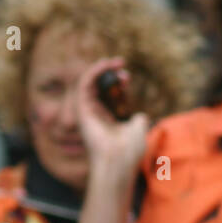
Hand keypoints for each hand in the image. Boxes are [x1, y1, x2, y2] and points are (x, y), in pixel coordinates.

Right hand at [75, 57, 149, 185]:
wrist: (119, 160)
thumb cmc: (129, 150)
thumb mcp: (138, 129)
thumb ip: (138, 120)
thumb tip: (140, 116)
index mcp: (107, 120)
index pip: (107, 96)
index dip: (117, 83)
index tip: (127, 77)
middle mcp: (95, 116)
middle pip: (98, 87)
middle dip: (110, 74)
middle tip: (122, 67)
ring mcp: (87, 113)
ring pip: (89, 83)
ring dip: (101, 69)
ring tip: (114, 62)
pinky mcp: (81, 110)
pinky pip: (83, 85)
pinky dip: (93, 72)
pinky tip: (104, 64)